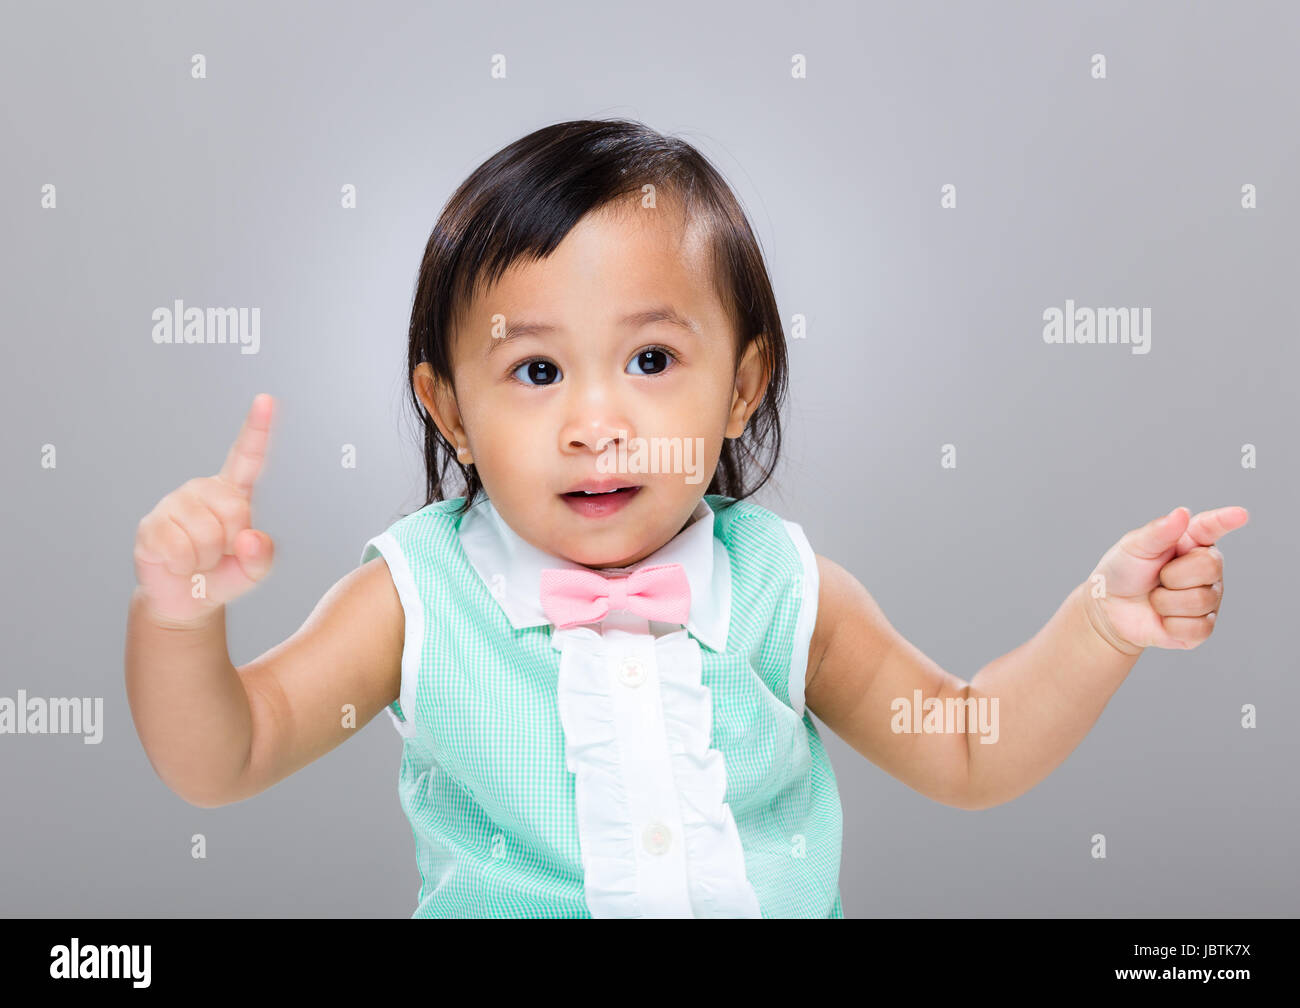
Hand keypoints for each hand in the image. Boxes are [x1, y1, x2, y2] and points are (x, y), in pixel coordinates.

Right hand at [133, 394, 276, 627]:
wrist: (187, 599)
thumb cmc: (224, 574)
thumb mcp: (255, 569)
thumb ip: (263, 554)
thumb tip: (248, 538)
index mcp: (233, 492)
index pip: (247, 456)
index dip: (258, 428)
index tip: (266, 399)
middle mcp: (202, 490)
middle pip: (235, 511)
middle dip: (233, 542)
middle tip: (220, 553)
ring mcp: (174, 504)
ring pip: (205, 533)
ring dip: (206, 557)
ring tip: (199, 559)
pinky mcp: (151, 525)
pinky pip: (178, 548)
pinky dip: (184, 565)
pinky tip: (179, 563)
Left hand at [1083, 505, 1249, 654]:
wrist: (1110, 609)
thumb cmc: (1124, 571)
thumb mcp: (1134, 547)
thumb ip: (1158, 531)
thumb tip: (1182, 513)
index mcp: (1191, 541)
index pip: (1212, 527)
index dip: (1225, 520)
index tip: (1240, 514)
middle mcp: (1208, 568)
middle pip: (1210, 566)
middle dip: (1173, 575)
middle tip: (1158, 578)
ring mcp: (1209, 597)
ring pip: (1201, 600)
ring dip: (1166, 602)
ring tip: (1156, 597)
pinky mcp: (1203, 627)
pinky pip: (1197, 627)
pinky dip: (1171, 624)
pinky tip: (1163, 618)